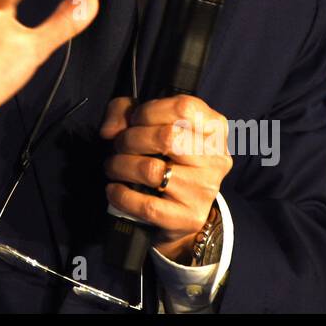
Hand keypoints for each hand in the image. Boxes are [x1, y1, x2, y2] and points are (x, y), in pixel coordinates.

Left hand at [99, 94, 232, 262]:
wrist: (180, 208)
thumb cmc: (165, 156)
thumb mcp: (148, 123)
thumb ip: (124, 112)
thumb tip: (110, 131)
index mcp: (213, 128)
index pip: (183, 108)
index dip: (149, 111)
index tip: (134, 121)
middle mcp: (216, 158)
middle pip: (167, 137)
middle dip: (130, 139)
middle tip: (118, 146)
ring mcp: (204, 189)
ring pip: (152, 170)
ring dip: (120, 166)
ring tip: (113, 166)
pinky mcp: (189, 217)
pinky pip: (147, 205)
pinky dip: (121, 195)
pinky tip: (114, 189)